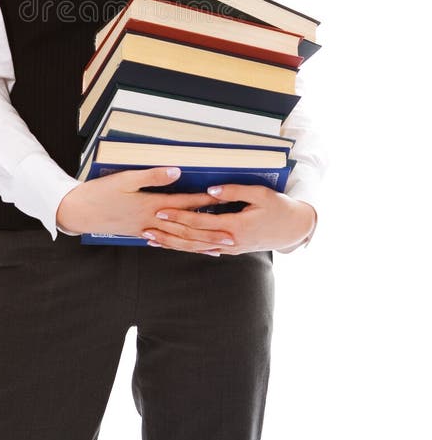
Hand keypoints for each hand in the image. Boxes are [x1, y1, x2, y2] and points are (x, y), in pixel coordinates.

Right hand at [56, 166, 218, 238]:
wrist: (79, 211)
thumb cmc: (101, 192)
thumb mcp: (125, 178)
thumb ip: (153, 175)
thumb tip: (177, 171)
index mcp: (150, 204)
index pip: (184, 204)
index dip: (205, 203)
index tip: (225, 202)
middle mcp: (152, 221)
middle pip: (186, 228)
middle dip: (210, 232)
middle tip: (232, 235)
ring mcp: (146, 231)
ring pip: (178, 241)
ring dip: (200, 245)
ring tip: (219, 248)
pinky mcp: (140, 235)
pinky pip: (166, 244)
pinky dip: (181, 247)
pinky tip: (191, 248)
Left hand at [141, 184, 316, 255]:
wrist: (293, 229)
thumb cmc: (278, 208)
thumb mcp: (259, 194)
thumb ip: (234, 191)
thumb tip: (210, 190)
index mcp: (235, 226)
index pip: (200, 222)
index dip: (179, 217)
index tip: (160, 211)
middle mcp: (229, 242)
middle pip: (192, 239)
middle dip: (168, 233)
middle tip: (146, 228)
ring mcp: (229, 249)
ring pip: (195, 248)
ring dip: (172, 244)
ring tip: (152, 239)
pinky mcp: (230, 249)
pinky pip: (203, 249)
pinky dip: (185, 247)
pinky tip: (172, 245)